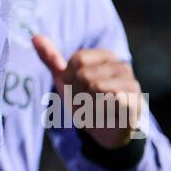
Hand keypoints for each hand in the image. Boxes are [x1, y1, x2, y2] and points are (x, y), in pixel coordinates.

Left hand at [32, 34, 143, 148]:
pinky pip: (109, 102)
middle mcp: (123, 67)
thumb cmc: (86, 102)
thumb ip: (52, 59)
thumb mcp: (66, 80)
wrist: (103, 132)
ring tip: (94, 109)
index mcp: (107, 57)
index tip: (75, 88)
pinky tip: (104, 116)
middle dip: (78, 94)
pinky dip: (98, 112)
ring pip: (95, 87)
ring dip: (87, 104)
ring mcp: (132, 85)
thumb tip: (35, 37)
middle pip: (84, 74)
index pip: (78, 59)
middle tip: (86, 103)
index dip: (69, 78)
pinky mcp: (136, 103)